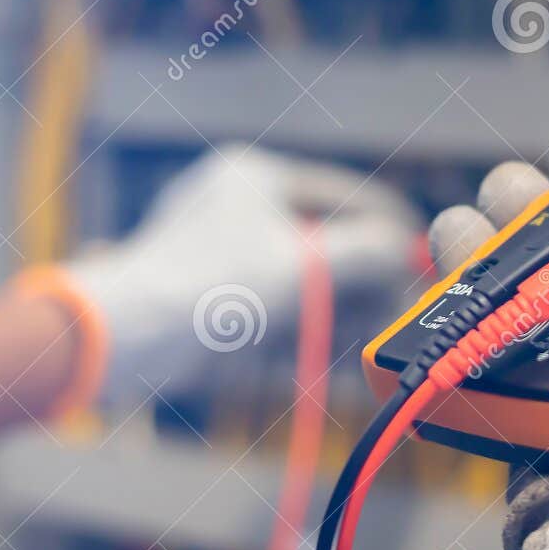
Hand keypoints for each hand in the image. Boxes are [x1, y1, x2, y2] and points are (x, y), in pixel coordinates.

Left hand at [65, 145, 420, 404]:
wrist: (126, 338)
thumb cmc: (213, 286)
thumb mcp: (303, 265)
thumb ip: (363, 253)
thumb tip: (404, 246)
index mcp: (253, 177)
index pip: (342, 194)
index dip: (387, 227)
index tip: (423, 260)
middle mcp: (234, 210)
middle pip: (321, 245)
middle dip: (363, 286)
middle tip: (401, 313)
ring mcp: (217, 259)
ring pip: (297, 288)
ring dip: (338, 320)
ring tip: (374, 348)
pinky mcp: (205, 306)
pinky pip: (268, 318)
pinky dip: (302, 342)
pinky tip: (336, 372)